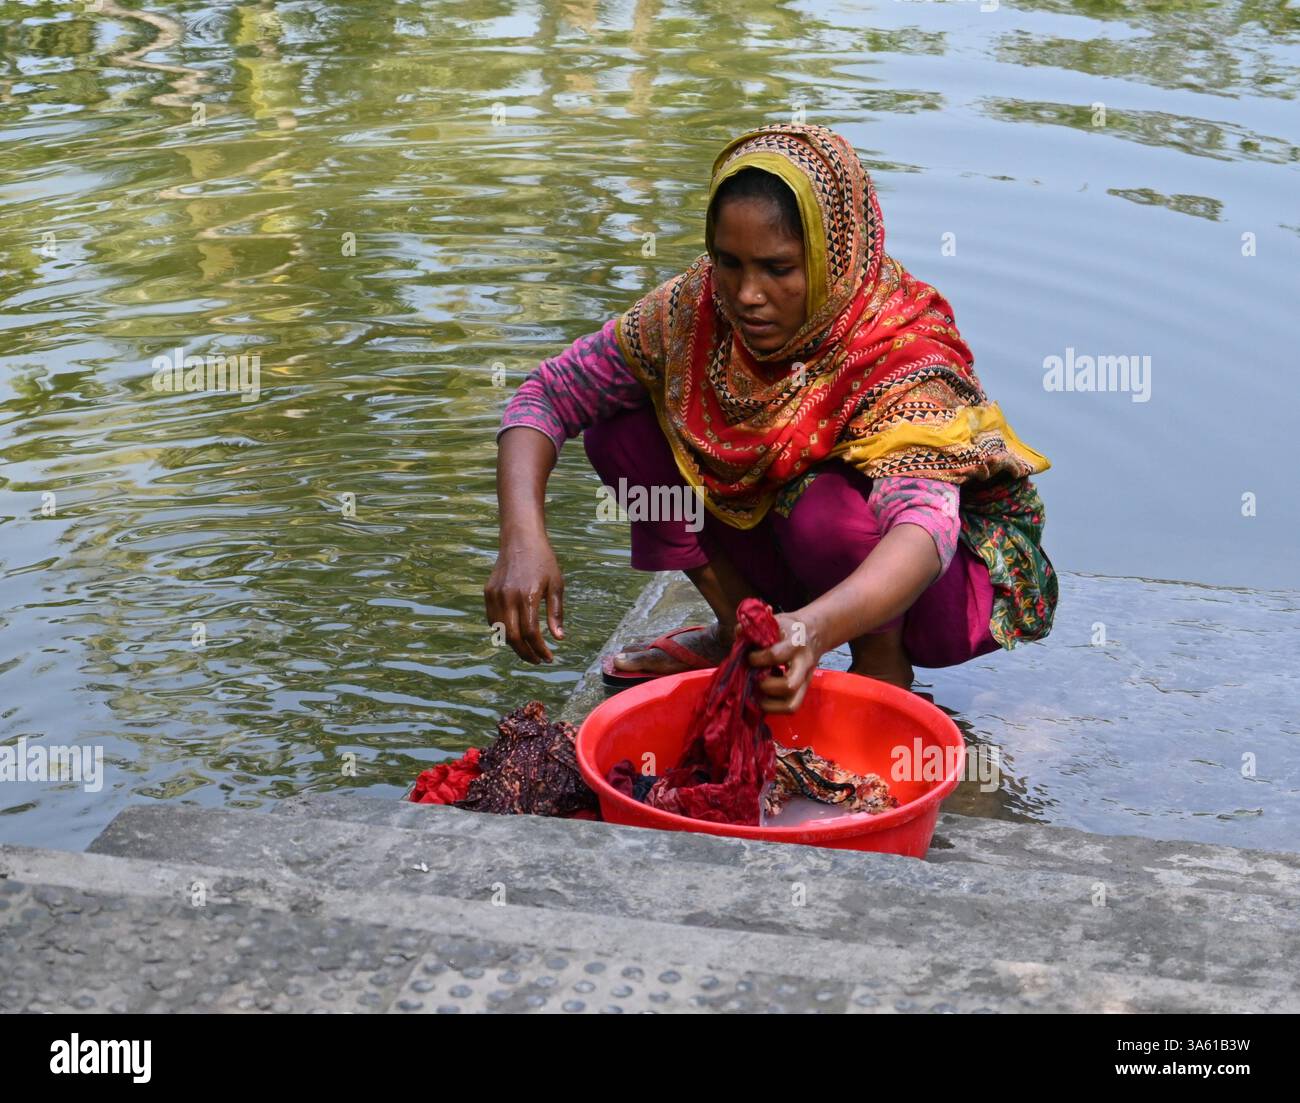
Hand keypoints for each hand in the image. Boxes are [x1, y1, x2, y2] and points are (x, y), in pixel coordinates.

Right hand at [484, 536, 564, 662]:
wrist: (520, 539)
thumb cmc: (543, 561)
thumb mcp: (556, 585)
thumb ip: (556, 613)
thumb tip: (559, 638)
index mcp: (528, 596)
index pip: (531, 633)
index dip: (540, 649)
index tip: (548, 657)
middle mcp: (508, 597)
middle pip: (514, 637)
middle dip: (526, 654)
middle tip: (538, 660)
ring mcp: (495, 595)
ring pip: (501, 631)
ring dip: (514, 646)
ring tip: (528, 651)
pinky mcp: (488, 592)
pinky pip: (492, 619)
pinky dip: (502, 631)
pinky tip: (515, 634)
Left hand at [747, 610, 825, 713]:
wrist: (814, 632)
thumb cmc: (790, 628)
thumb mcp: (775, 621)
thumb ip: (755, 627)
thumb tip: (740, 632)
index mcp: (796, 643)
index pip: (775, 655)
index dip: (757, 659)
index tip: (749, 657)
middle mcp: (804, 664)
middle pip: (788, 685)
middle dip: (765, 686)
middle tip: (754, 679)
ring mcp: (806, 680)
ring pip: (791, 703)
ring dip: (769, 703)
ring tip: (756, 694)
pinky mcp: (804, 690)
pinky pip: (791, 707)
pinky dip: (774, 707)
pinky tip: (763, 697)